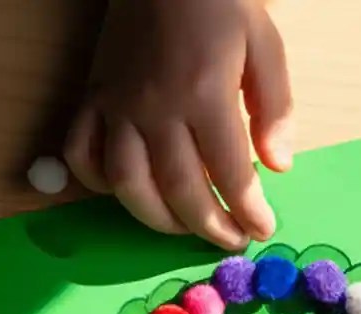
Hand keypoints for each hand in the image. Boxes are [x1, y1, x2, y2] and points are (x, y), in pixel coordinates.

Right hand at [67, 0, 292, 249]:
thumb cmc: (220, 1)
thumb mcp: (265, 45)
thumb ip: (275, 109)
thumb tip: (279, 166)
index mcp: (205, 94)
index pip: (229, 172)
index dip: (248, 210)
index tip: (263, 230)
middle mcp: (156, 108)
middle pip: (179, 189)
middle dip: (208, 226)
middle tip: (231, 242)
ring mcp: (118, 104)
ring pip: (127, 182)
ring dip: (157, 219)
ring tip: (184, 229)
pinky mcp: (93, 96)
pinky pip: (81, 150)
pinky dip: (95, 181)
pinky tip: (123, 193)